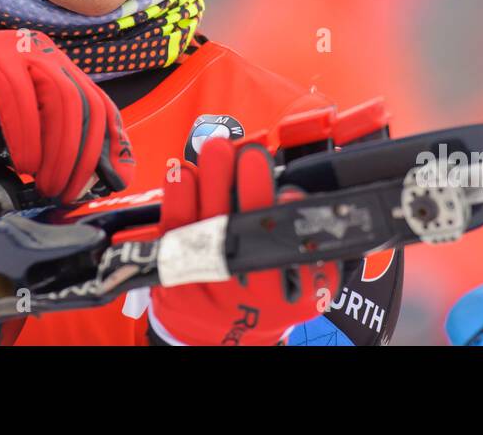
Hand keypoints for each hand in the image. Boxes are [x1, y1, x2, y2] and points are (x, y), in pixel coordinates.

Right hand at [0, 26, 133, 201]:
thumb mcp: (12, 131)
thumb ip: (45, 144)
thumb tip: (81, 179)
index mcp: (55, 70)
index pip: (98, 105)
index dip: (111, 145)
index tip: (114, 180)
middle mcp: (45, 54)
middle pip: (85, 105)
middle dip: (83, 156)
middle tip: (68, 191)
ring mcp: (19, 49)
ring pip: (61, 98)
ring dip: (59, 149)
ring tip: (46, 182)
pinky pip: (19, 95)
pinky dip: (26, 134)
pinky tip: (22, 162)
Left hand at [148, 136, 340, 344]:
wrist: (219, 334)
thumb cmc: (266, 300)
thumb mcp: (303, 290)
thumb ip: (312, 254)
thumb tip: (296, 200)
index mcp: (276, 294)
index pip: (281, 250)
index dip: (284, 217)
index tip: (288, 187)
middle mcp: (235, 289)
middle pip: (239, 231)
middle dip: (246, 188)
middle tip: (251, 153)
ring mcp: (199, 279)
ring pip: (203, 224)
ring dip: (210, 181)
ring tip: (219, 149)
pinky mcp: (170, 272)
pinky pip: (171, 229)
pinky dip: (177, 198)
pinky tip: (184, 173)